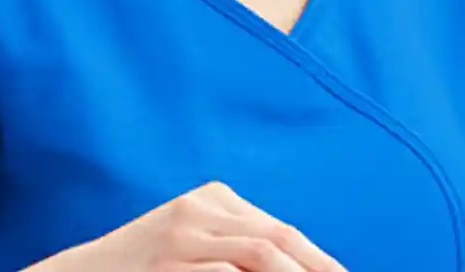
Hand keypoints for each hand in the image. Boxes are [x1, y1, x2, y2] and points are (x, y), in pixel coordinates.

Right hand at [51, 181, 346, 271]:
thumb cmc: (145, 269)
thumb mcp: (194, 247)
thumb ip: (236, 249)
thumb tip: (296, 265)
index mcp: (216, 198)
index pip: (283, 231)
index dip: (319, 261)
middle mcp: (201, 207)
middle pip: (278, 239)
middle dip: (317, 268)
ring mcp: (182, 233)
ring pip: (260, 253)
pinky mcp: (168, 261)